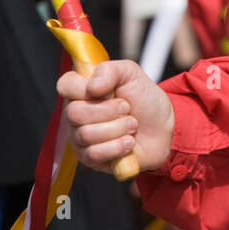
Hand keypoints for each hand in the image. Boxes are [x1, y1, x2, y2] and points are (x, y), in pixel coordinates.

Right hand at [57, 58, 174, 174]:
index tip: (107, 90)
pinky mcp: (90, 159)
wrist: (163, 129)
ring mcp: (81, 137)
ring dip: (117, 128)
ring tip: (132, 125)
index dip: (83, 88)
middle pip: (74, 113)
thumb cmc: (144, 100)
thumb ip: (110, 70)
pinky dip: (117, 147)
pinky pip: (93, 154)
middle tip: (127, 108)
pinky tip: (128, 142)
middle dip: (109, 111)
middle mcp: (77, 113)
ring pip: (85, 134)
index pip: (65, 85)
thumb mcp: (131, 74)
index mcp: (83, 90)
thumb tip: (92, 86)